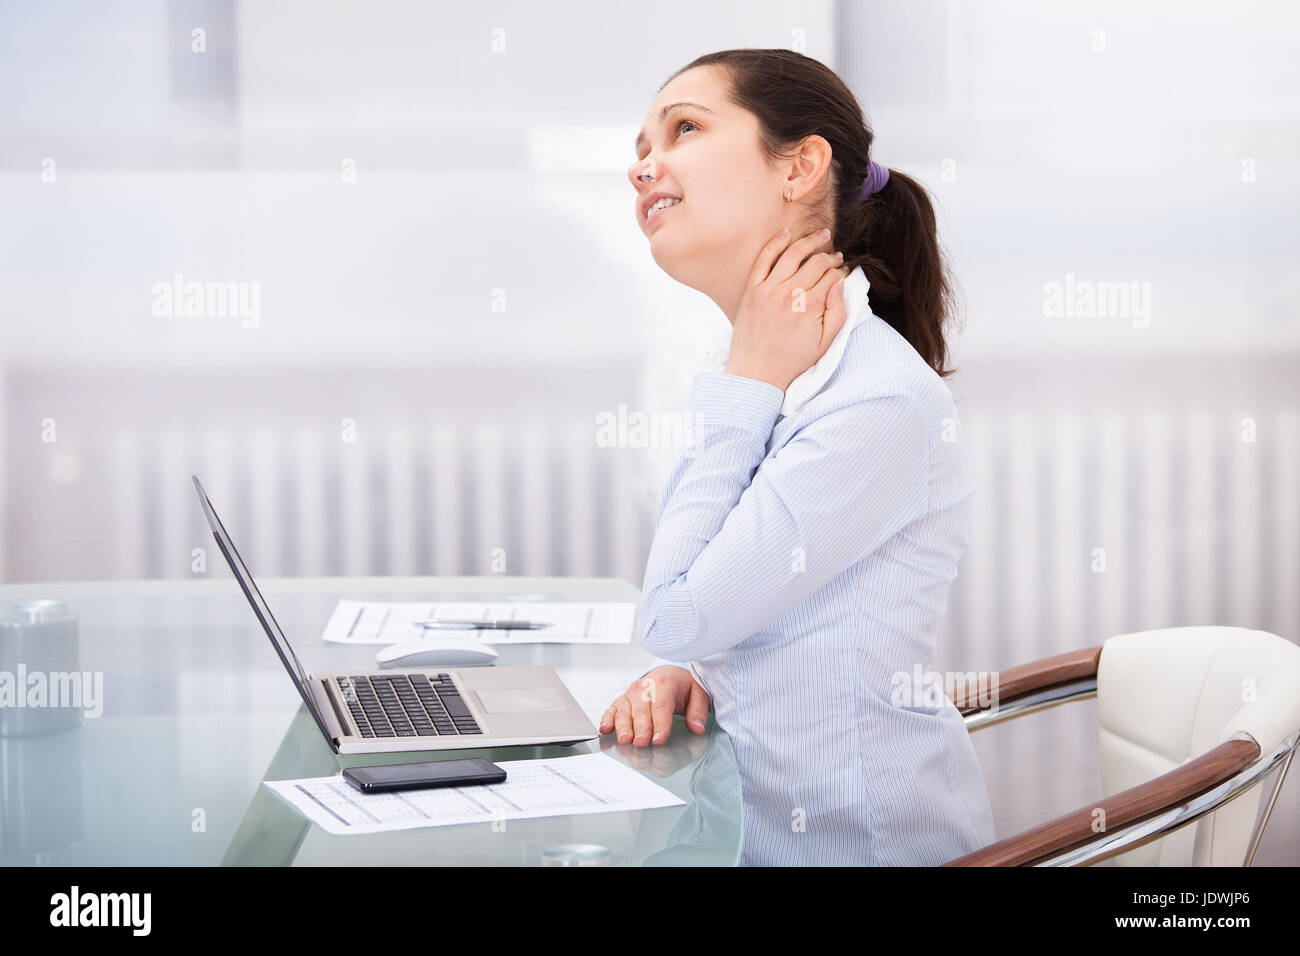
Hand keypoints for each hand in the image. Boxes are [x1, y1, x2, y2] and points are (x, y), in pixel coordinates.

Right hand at [598, 665, 710, 745]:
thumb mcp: (698, 693)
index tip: (659, 739)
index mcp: (664, 683)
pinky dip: (607, 719)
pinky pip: (612, 710)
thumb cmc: (682, 685)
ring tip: (625, 740)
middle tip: (641, 743)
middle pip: (641, 710)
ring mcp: (630, 694)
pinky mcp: (622, 700)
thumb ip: (698, 712)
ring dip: (623, 726)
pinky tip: (606, 730)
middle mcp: (644, 687)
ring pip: (624, 711)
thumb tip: (697, 728)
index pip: (661, 705)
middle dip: (641, 728)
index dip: (660, 724)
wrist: (668, 673)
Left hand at [726, 226, 851, 390]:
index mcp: (810, 306)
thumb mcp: (825, 342)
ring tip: (821, 235)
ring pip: (793, 254)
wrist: (757, 372)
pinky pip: (764, 259)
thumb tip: (841, 283)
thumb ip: (838, 312)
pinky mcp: (752, 290)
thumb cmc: (793, 360)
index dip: (841, 271)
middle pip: (816, 262)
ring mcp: (768, 289)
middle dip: (830, 257)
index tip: (843, 271)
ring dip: (810, 241)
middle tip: (836, 256)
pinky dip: (776, 243)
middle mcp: (790, 293)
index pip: (831, 276)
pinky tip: (786, 233)